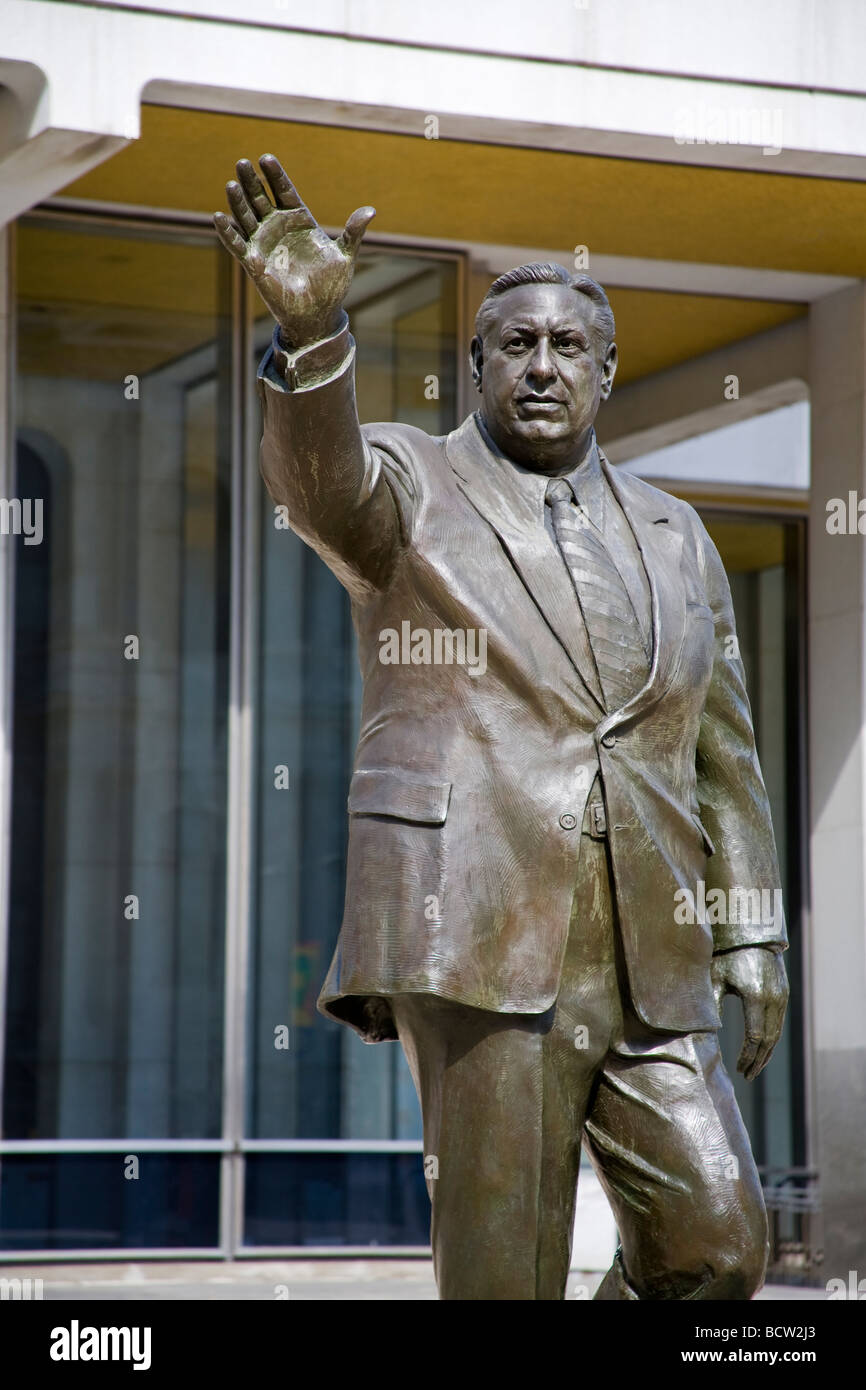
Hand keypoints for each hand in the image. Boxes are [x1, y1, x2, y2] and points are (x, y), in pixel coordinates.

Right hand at [213, 154, 374, 349]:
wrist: (319, 314)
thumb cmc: (332, 286)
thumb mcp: (345, 256)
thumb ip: (353, 232)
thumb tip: (370, 210)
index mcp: (299, 221)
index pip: (284, 191)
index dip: (275, 175)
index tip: (266, 158)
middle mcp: (278, 228)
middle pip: (261, 198)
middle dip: (251, 181)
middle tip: (243, 163)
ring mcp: (264, 244)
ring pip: (246, 217)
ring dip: (238, 201)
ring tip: (232, 184)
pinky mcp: (253, 263)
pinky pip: (237, 245)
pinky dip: (227, 233)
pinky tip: (218, 218)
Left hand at [711, 947, 788, 1080]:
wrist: (750, 932)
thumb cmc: (725, 955)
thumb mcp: (714, 979)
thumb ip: (711, 1006)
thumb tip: (703, 1037)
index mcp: (755, 996)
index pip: (755, 1037)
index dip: (747, 1057)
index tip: (737, 1070)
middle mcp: (774, 998)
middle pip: (770, 1040)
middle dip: (758, 1061)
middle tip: (747, 1076)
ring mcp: (782, 995)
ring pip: (778, 1033)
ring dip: (767, 1053)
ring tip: (754, 1068)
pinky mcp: (784, 993)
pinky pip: (780, 1022)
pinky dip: (771, 1039)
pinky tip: (761, 1047)